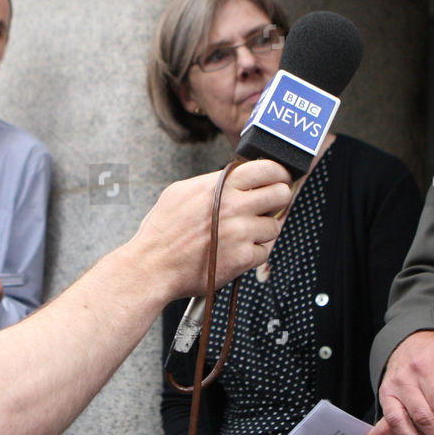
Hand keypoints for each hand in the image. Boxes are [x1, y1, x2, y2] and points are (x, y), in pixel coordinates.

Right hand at [136, 159, 291, 300]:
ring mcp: (241, 232)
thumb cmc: (162, 232)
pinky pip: (264, 252)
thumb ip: (213, 181)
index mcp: (221, 185)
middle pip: (281, 194)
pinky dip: (253, 254)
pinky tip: (235, 251)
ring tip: (242, 234)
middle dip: (278, 200)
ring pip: (275, 226)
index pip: (268, 168)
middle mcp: (234, 205)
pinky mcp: (243, 257)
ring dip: (263, 231)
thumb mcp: (182, 191)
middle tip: (269, 206)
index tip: (279, 180)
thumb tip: (236, 177)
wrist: (152, 266)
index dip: (278, 174)